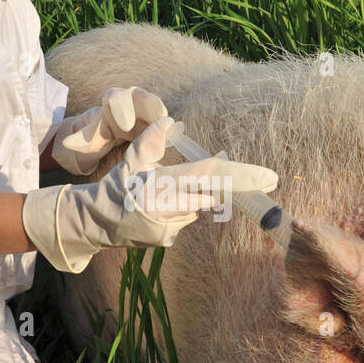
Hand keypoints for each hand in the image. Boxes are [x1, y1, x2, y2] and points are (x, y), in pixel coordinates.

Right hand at [22, 116, 278, 271]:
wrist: (97, 222)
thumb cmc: (117, 187)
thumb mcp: (131, 162)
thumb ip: (150, 143)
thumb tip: (170, 122)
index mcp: (159, 187)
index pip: (202, 178)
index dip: (230, 174)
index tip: (262, 177)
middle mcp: (167, 211)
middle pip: (209, 196)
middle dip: (227, 186)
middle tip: (266, 179)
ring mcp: (169, 228)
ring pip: (196, 207)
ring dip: (194, 198)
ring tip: (170, 191)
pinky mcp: (167, 240)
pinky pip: (185, 220)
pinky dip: (180, 211)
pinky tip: (161, 209)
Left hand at [48, 86, 168, 174]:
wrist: (113, 133)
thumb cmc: (100, 132)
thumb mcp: (89, 137)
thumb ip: (80, 140)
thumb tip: (66, 143)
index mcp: (112, 101)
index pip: (116, 98)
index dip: (122, 109)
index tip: (125, 126)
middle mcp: (131, 99)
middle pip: (141, 97)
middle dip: (150, 104)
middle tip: (156, 116)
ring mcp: (146, 108)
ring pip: (156, 107)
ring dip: (162, 116)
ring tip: (168, 127)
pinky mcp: (157, 119)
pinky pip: (164, 120)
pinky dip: (168, 127)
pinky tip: (172, 136)